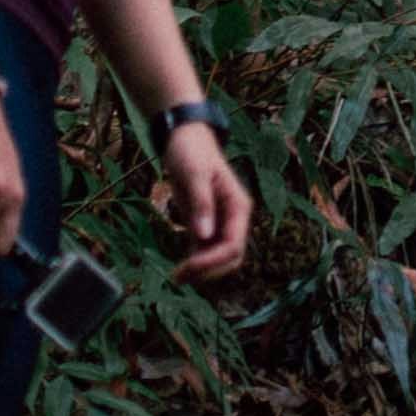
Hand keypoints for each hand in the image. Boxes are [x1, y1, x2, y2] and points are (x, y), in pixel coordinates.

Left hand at [151, 115, 255, 285]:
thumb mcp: (195, 174)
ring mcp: (221, 222)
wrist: (184, 139)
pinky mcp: (205, 224)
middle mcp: (234, 218)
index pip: (233, 245)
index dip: (213, 261)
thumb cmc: (192, 152)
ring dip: (202, 272)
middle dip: (208, 271)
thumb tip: (204, 236)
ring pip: (219, 258)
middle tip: (180, 276)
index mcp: (238, 206)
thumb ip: (201, 204)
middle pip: (231, 257)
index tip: (188, 267)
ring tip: (176, 277)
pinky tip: (180, 269)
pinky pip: (205, 251)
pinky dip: (195, 263)